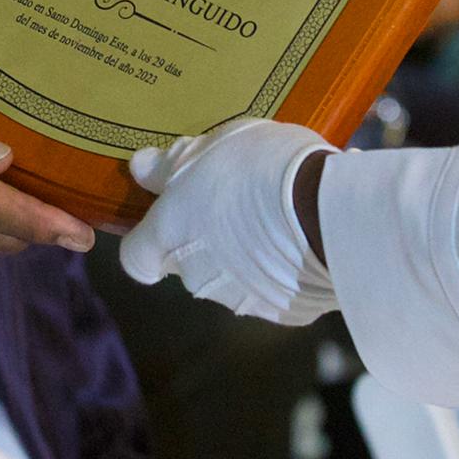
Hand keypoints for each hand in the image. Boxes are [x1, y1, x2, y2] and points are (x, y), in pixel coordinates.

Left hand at [119, 119, 337, 323]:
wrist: (323, 209)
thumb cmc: (258, 168)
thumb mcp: (211, 146)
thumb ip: (170, 164)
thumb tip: (141, 168)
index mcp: (168, 236)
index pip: (135, 257)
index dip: (149, 242)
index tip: (172, 222)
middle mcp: (194, 277)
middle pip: (187, 266)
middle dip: (205, 243)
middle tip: (238, 207)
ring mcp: (238, 299)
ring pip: (230, 281)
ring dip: (244, 259)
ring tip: (279, 222)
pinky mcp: (281, 313)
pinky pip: (274, 292)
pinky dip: (282, 274)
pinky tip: (303, 243)